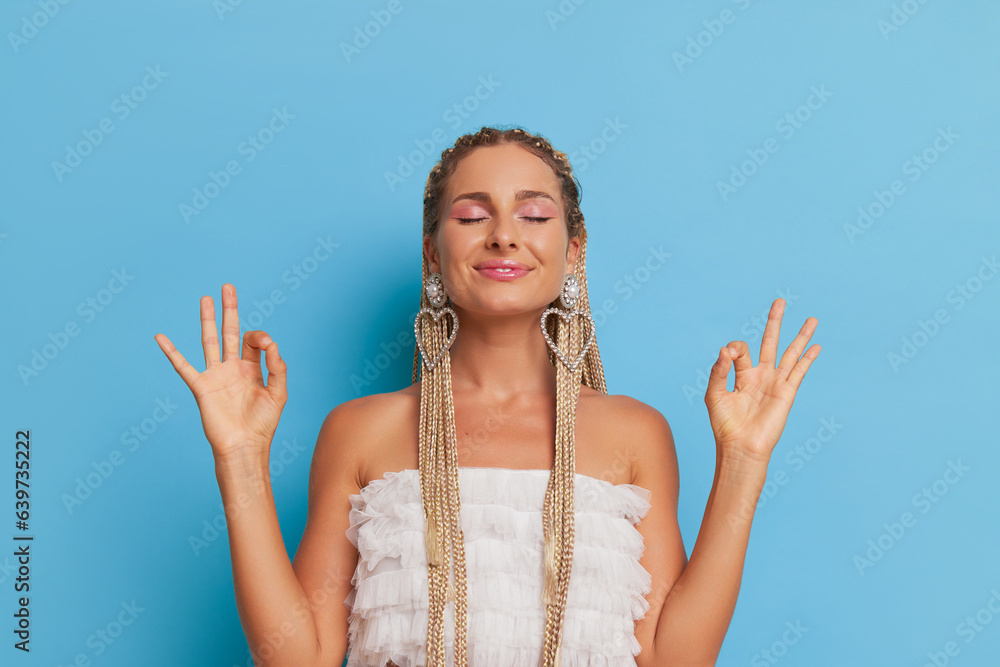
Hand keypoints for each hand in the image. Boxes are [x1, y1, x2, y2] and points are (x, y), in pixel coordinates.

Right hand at [153, 283, 287, 459]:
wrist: (244, 446)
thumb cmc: (264, 424)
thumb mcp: (279, 392)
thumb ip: (278, 366)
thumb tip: (271, 343)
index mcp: (252, 369)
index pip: (253, 341)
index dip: (260, 337)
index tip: (266, 346)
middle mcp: (233, 368)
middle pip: (230, 332)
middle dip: (230, 310)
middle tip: (228, 287)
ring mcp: (216, 375)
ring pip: (210, 341)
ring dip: (208, 319)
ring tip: (206, 298)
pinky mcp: (201, 386)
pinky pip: (183, 366)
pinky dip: (171, 352)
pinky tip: (161, 337)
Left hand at [704, 298, 819, 461]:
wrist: (741, 446)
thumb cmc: (725, 425)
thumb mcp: (715, 394)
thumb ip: (719, 370)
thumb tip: (725, 349)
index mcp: (741, 375)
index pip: (741, 349)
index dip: (733, 349)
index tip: (728, 356)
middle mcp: (760, 375)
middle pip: (770, 341)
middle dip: (775, 321)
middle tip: (780, 301)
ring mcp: (775, 383)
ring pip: (790, 353)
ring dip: (801, 335)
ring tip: (812, 319)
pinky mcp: (786, 392)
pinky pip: (799, 371)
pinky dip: (808, 358)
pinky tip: (816, 346)